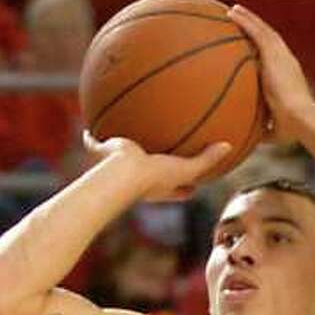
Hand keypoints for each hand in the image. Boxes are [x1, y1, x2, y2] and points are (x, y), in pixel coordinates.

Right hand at [82, 132, 230, 199]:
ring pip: (122, 157)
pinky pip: (94, 141)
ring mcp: (119, 168)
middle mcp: (140, 179)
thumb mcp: (184, 168)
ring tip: (122, 135)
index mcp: (159, 185)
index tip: (194, 181)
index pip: (179, 190)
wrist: (122, 174)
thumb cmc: (153, 175)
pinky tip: (86, 124)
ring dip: (120, 150)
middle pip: (151, 174)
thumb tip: (228, 146)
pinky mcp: (102, 154)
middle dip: (156, 168)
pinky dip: (89, 136)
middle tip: (164, 158)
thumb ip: (206, 159)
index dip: (187, 186)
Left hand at [228, 4, 314, 142]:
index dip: (264, 48)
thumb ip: (264, 130)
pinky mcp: (275, 53)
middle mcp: (286, 60)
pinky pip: (257, 31)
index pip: (275, 57)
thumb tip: (250, 140)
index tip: (252, 45)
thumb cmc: (293, 129)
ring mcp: (281, 55)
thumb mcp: (276, 129)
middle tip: (241, 20)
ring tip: (233, 10)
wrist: (301, 118)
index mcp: (288, 75)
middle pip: (269, 38)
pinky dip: (245, 21)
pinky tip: (232, 13)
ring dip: (248, 18)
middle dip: (256, 27)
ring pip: (262, 29)